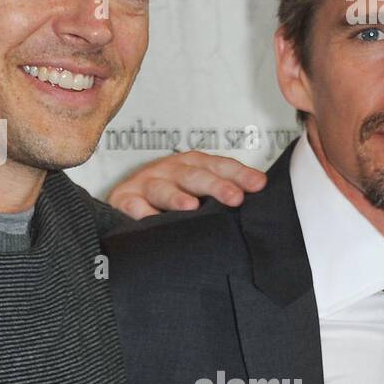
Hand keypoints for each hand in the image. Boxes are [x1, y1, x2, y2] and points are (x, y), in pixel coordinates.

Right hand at [107, 150, 267, 218]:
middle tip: (234, 197)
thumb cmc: (170, 200)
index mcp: (191, 165)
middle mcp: (169, 170)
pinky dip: (140, 211)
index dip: (238, 174)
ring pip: (161, 188)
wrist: (126, 202)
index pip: (218, 166)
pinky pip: (131, 205)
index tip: (258, 185)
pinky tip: (149, 219)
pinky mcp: (124, 199)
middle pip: (193, 175)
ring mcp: (145, 183)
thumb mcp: (197, 193)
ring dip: (176, 197)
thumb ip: (222, 197)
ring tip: (191, 207)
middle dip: (215, 185)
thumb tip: (259, 202)